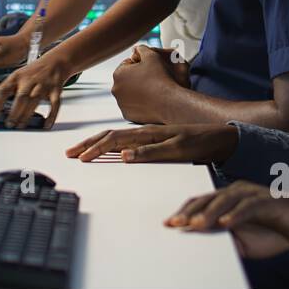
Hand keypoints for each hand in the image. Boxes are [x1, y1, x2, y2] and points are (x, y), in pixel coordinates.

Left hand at [0, 55, 72, 128]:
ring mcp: (43, 85)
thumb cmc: (31, 72)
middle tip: (8, 124)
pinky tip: (45, 125)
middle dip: (14, 112)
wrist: (55, 61)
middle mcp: (29, 81)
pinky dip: (51, 115)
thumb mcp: (12, 78)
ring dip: (27, 115)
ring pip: (34, 101)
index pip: (3, 90)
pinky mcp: (56, 90)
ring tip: (20, 125)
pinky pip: (54, 104)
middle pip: (20, 97)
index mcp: (16, 78)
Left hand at [65, 123, 237, 162]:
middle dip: (89, 145)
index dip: (90, 143)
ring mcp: (161, 137)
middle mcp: (147, 132)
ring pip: (128, 140)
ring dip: (105, 147)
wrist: (218, 136)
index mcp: (142, 133)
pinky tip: (125, 156)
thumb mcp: (160, 146)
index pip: (110, 136)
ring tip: (87, 156)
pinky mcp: (176, 145)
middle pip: (112, 136)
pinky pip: (155, 149)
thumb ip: (141, 149)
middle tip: (70, 155)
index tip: (73, 152)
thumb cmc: (189, 142)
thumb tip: (119, 156)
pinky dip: (139, 152)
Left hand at [112, 44, 190, 123]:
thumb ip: (142, 49)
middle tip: (152, 79)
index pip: (128, 64)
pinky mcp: (128, 115)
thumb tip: (136, 49)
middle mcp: (115, 89)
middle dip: (137, 77)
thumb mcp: (152, 56)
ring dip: (138, 91)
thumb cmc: (161, 78)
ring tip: (153, 90)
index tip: (151, 69)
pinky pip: (133, 106)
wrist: (169, 102)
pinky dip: (140, 103)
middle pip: (127, 79)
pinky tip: (151, 100)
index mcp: (118, 74)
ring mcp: (121, 104)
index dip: (140, 64)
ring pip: (129, 93)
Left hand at [166, 180, 288, 259]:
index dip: (184, 212)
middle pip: (207, 199)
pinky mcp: (267, 200)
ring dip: (210, 213)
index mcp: (227, 198)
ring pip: (225, 200)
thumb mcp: (243, 240)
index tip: (168, 224)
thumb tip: (201, 242)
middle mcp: (236, 191)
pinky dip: (236, 215)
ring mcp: (251, 194)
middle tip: (175, 223)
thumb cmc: (272, 230)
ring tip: (196, 225)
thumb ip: (224, 237)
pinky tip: (226, 224)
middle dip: (190, 212)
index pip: (201, 202)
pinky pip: (248, 206)